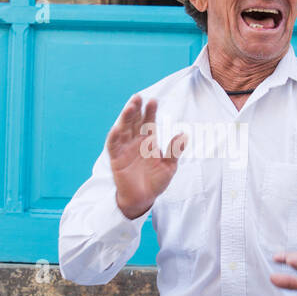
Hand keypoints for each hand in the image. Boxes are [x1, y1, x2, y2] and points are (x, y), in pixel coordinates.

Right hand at [107, 96, 186, 219]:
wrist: (143, 198)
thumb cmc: (155, 181)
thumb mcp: (169, 166)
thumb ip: (174, 151)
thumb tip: (183, 134)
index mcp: (149, 140)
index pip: (148, 121)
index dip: (150, 111)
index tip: (153, 101)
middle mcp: (136, 141)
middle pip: (134, 121)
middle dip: (136, 109)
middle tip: (138, 97)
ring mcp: (125, 148)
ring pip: (123, 129)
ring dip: (125, 118)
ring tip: (130, 107)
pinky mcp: (116, 158)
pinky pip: (113, 145)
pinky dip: (114, 137)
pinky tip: (117, 128)